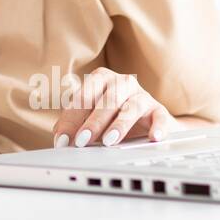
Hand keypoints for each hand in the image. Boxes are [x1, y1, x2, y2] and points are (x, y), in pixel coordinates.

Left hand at [51, 66, 178, 147]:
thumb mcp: (91, 115)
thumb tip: (60, 138)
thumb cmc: (113, 115)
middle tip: (82, 140)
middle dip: (93, 121)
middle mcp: (122, 83)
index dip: (71, 119)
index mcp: (100, 79)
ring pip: (131, 107)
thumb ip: (74, 123)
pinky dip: (157, 127)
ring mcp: (142, 95)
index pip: (83, 97)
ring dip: (119, 125)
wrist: (147, 119)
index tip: (62, 140)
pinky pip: (160, 117)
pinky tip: (153, 138)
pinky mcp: (159, 110)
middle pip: (107, 100)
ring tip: (109, 141)